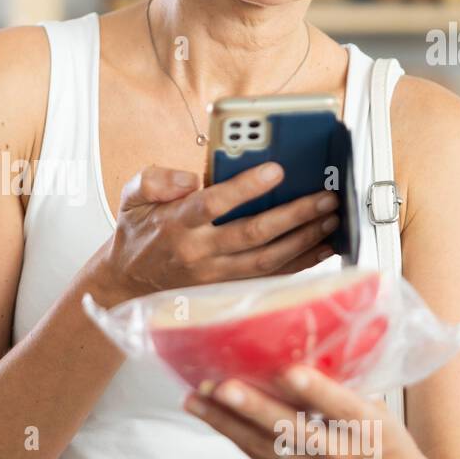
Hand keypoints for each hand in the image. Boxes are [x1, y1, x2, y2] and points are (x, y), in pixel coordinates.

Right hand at [99, 162, 339, 301]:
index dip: (246, 187)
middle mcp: (199, 252)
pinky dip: (300, 264)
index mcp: (176, 224)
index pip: (214, 203)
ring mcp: (215, 274)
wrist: (129, 280)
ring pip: (268, 259)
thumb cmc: (138, 234)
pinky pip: (269, 277)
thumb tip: (189, 178)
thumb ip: (155, 179)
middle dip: (294, 215)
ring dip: (304, 240)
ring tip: (330, 220)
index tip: (276, 171)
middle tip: (323, 198)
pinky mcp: (227, 287)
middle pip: (253, 234)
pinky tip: (321, 248)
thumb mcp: (132, 197)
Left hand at [182, 364, 449, 458]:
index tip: (290, 372)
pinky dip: (231, 434)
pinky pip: (258, 456)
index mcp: (370, 429)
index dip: (316, 391)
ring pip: (264, 445)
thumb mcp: (382, 412)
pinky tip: (207, 414)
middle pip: (293, 430)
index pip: (343, 408)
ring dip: (226, 421)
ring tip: (196, 397)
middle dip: (254, 408)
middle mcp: (340, 454)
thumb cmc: (388, 444)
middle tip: (222, 386)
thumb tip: (308, 346)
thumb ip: (347, 387)